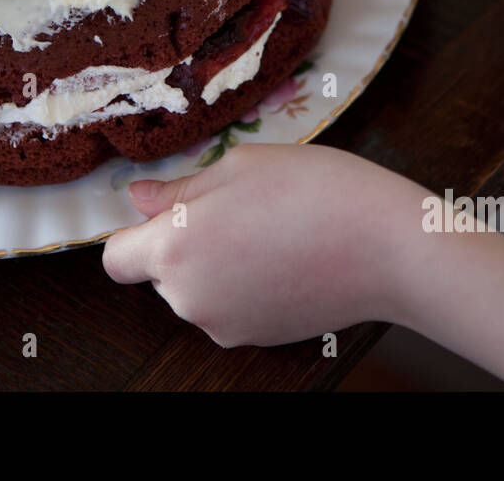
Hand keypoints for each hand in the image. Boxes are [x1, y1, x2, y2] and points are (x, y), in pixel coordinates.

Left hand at [102, 142, 503, 388]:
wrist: (387, 248)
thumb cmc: (315, 192)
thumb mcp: (240, 166)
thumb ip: (181, 189)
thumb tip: (139, 198)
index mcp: (174, 250)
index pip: (116, 258)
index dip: (135, 233)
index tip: (169, 209)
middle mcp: (189, 299)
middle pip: (159, 273)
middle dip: (183, 242)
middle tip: (237, 204)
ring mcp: (224, 324)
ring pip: (197, 289)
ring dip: (216, 262)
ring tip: (268, 227)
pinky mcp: (257, 337)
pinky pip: (230, 305)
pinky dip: (245, 283)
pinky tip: (285, 255)